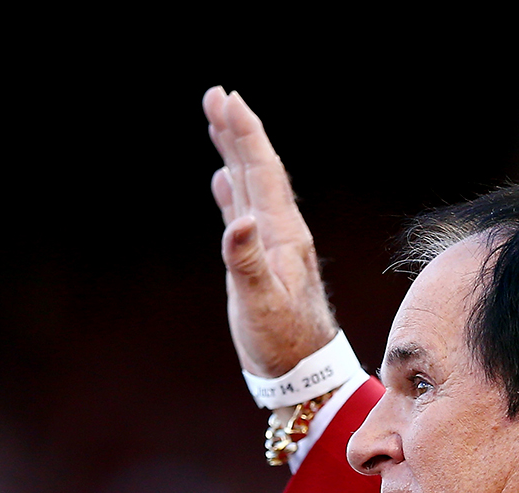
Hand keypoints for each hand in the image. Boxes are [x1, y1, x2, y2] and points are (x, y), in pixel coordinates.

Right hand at [204, 87, 337, 378]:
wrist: (302, 371)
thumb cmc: (281, 341)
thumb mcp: (261, 304)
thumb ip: (247, 262)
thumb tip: (238, 221)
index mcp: (281, 234)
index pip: (262, 172)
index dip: (245, 135)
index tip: (227, 100)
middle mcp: (278, 231)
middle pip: (257, 169)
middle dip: (238, 131)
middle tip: (217, 95)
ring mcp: (269, 245)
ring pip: (249, 187)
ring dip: (233, 154)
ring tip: (217, 122)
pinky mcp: (259, 262)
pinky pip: (243, 214)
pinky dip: (231, 191)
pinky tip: (221, 181)